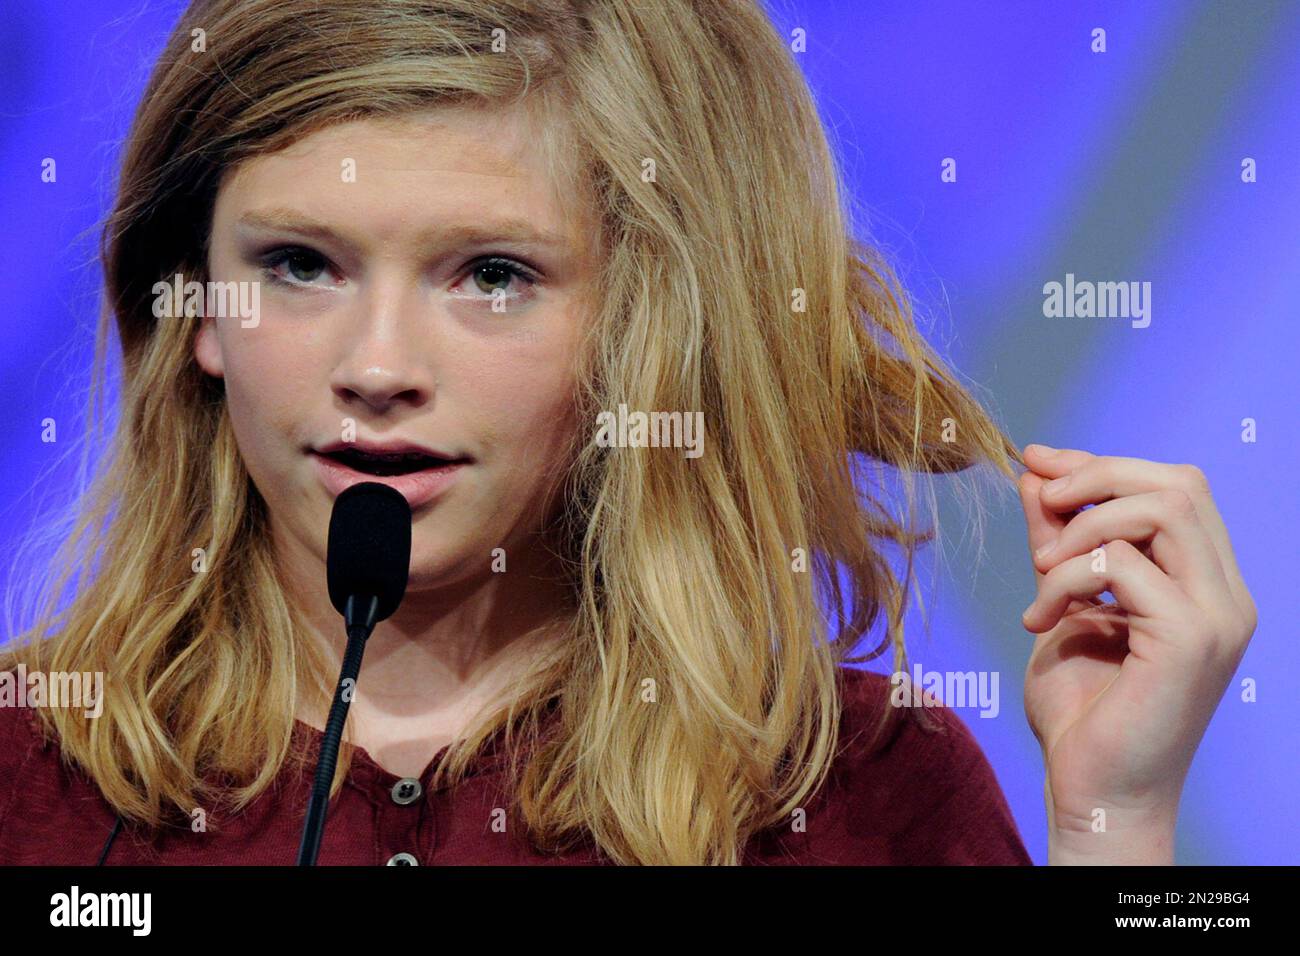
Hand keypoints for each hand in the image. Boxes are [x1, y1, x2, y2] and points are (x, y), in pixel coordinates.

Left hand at [1017, 444, 1256, 863]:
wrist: (1093, 788)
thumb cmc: (1082, 708)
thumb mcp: (1061, 603)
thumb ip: (1057, 542)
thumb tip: (1036, 472)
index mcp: (1206, 586)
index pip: (1177, 489)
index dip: (1105, 466)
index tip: (1040, 464)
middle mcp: (1227, 597)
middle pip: (1180, 483)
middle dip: (1098, 476)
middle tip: (1041, 499)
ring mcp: (1217, 617)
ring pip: (1163, 508)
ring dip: (1083, 526)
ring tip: (1042, 575)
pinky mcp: (1189, 639)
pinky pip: (1121, 563)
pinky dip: (1067, 578)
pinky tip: (1040, 620)